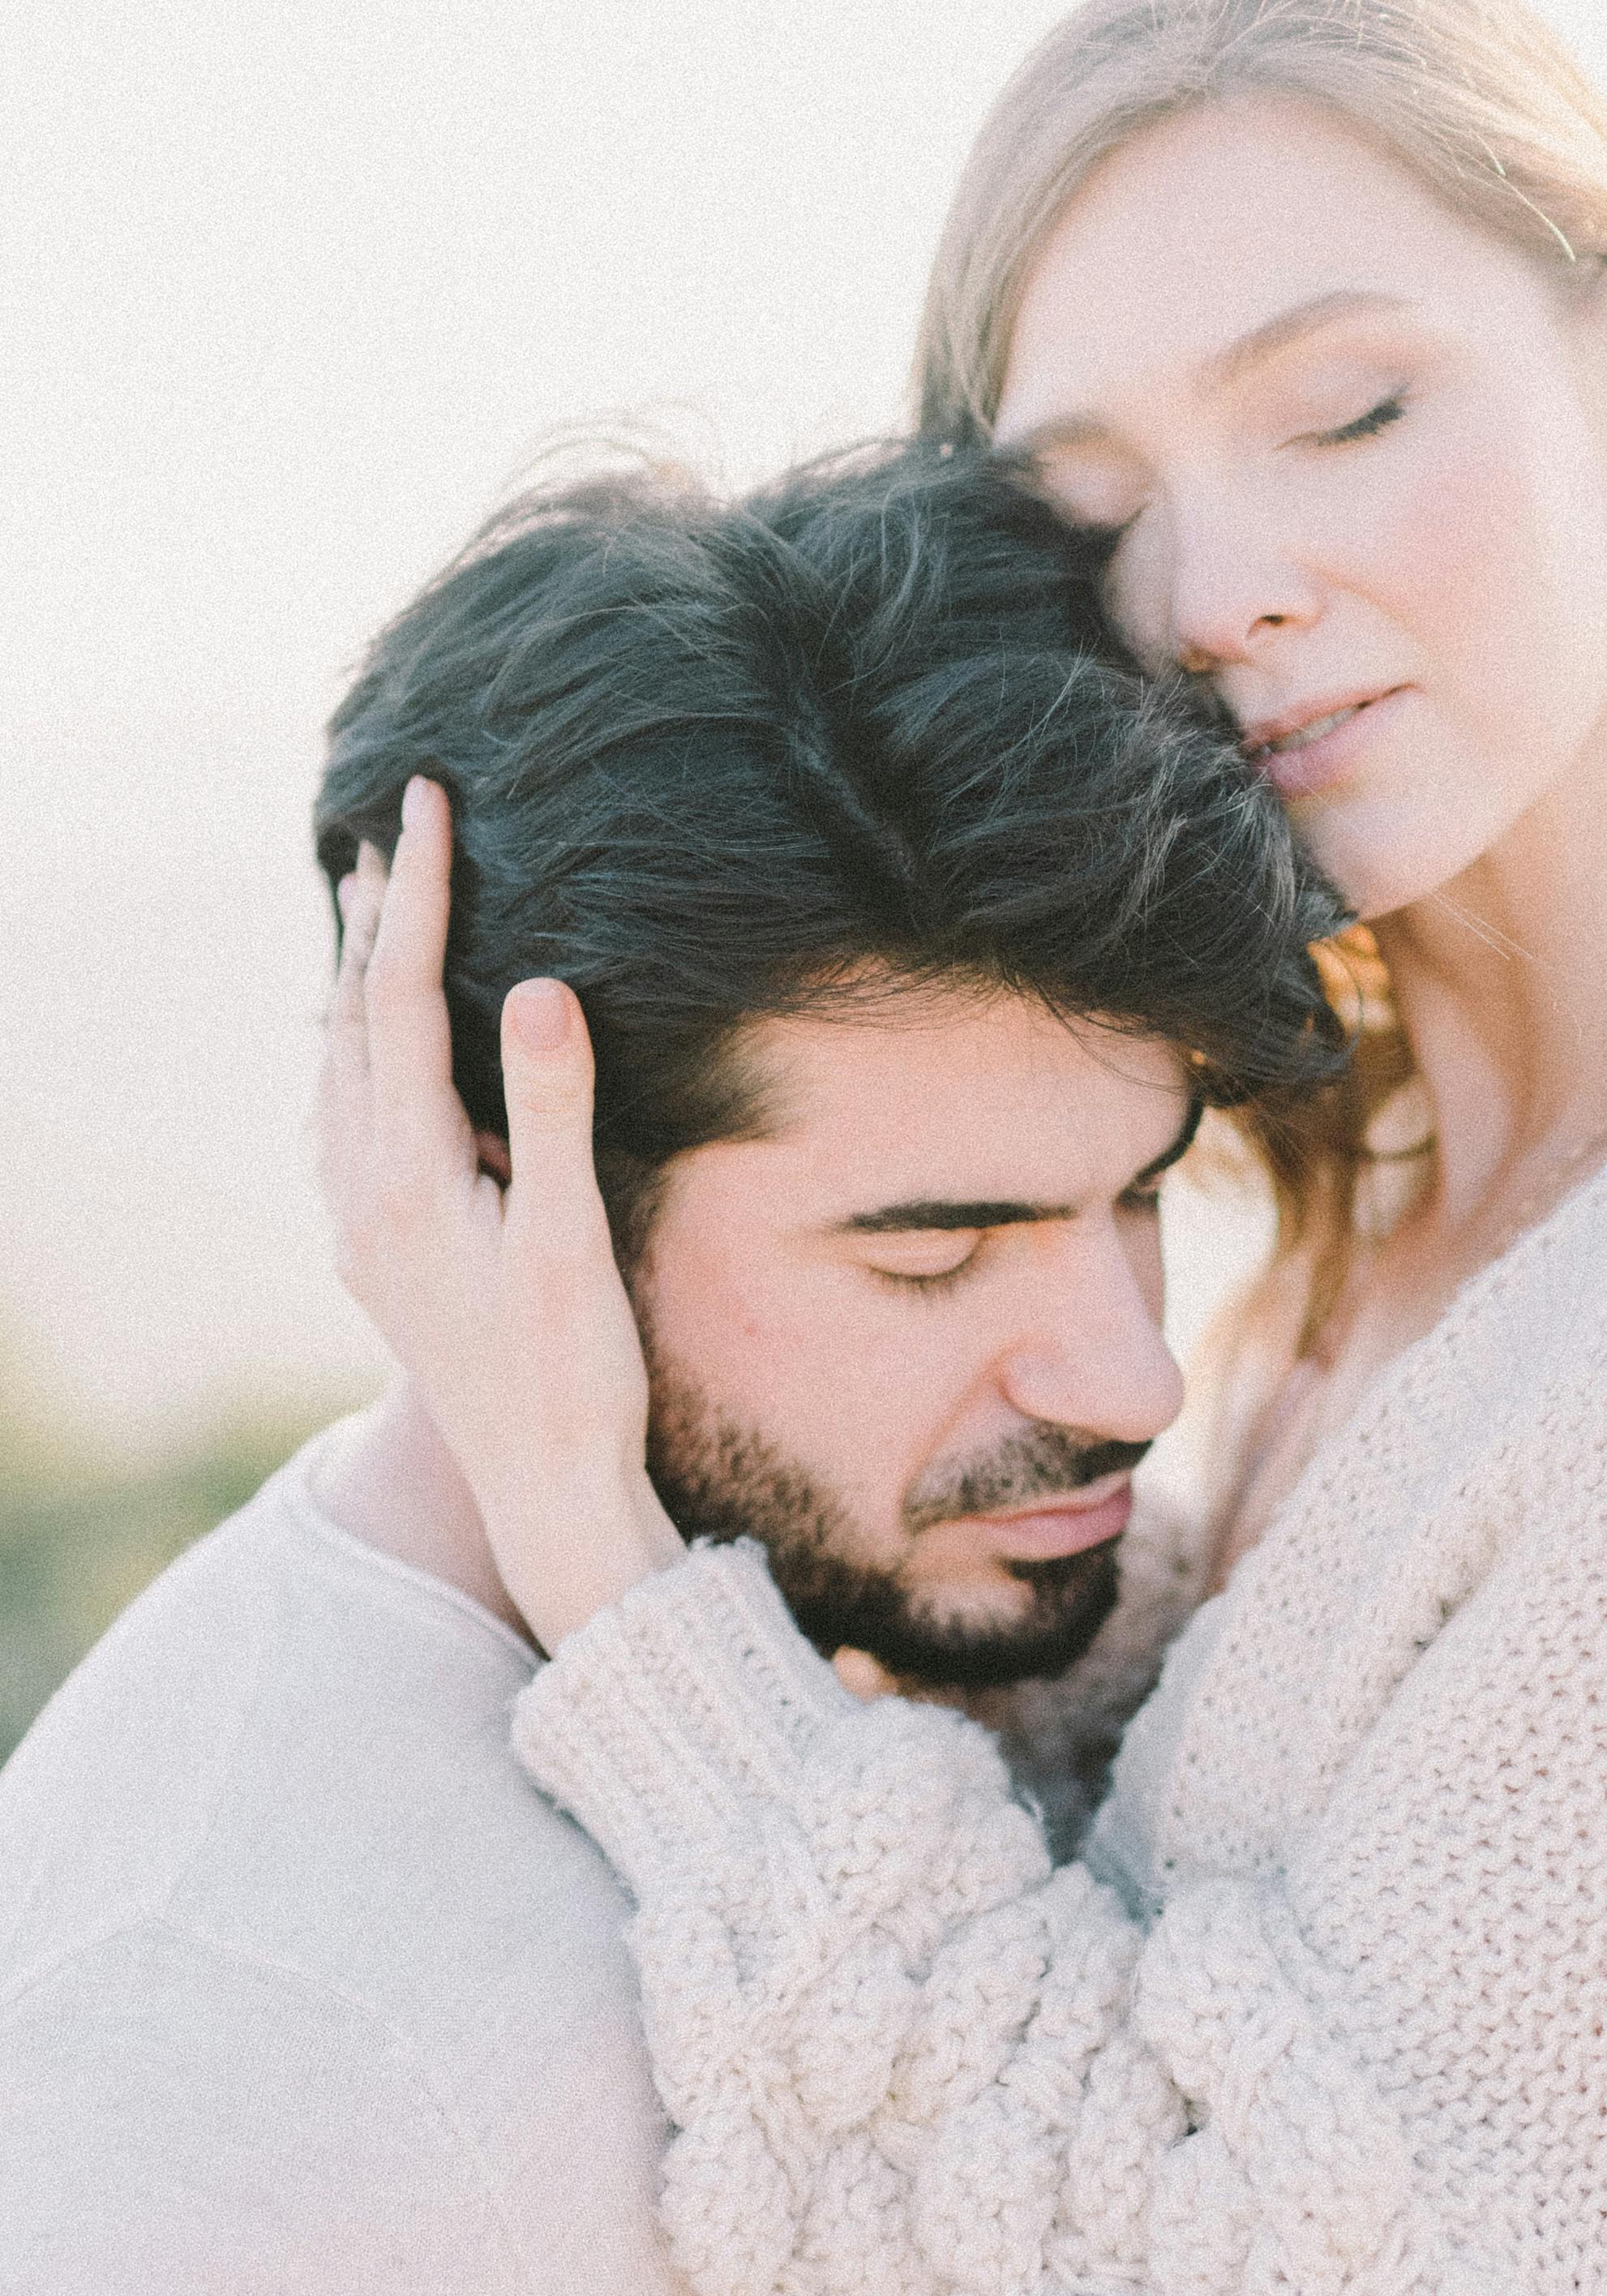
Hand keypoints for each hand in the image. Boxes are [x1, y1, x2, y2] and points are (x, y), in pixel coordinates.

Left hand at [316, 774, 683, 1645]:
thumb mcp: (574, 1239)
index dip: (421, 895)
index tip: (432, 804)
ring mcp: (364, 1228)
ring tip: (373, 912)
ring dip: (359, 982)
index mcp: (409, 1175)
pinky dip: (361, 1053)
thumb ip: (554, 1109)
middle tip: (394, 829)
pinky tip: (378, 1053)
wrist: (540, 1491)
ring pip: (342, 1070)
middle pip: (355, 1022)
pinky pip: (349, 1121)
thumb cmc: (575, 1373)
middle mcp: (366, 1194)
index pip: (405, 998)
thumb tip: (543, 987)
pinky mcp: (381, 1256)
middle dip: (375, 920)